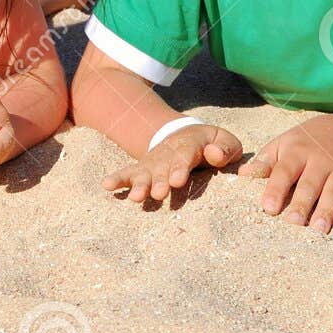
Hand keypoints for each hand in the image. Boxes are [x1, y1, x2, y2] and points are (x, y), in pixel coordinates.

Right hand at [102, 123, 241, 203]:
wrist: (189, 135)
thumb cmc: (213, 144)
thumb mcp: (225, 141)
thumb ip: (225, 148)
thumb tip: (214, 154)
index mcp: (190, 144)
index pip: (185, 155)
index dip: (180, 167)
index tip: (177, 181)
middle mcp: (168, 152)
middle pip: (163, 166)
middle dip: (160, 180)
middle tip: (159, 194)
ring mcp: (154, 161)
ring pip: (146, 172)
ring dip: (140, 184)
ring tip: (136, 197)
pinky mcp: (144, 169)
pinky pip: (129, 173)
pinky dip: (118, 179)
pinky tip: (106, 186)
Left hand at [238, 116, 332, 232]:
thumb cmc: (303, 144)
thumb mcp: (283, 145)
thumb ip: (265, 161)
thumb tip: (242, 174)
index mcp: (297, 151)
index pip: (285, 171)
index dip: (276, 189)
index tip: (268, 207)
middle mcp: (320, 160)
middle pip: (310, 184)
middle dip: (302, 203)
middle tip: (293, 222)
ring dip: (326, 210)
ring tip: (318, 229)